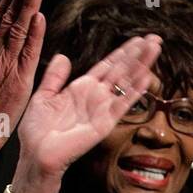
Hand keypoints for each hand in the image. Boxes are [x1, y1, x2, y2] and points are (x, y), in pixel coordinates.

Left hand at [14, 33, 161, 190]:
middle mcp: (97, 97)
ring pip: (127, 83)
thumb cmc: (37, 130)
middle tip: (154, 39)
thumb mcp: (43, 95)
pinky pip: (123, 104)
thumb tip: (63, 57)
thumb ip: (55, 77)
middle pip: (123, 71)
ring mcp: (103, 109)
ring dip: (142, 66)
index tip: (138, 40)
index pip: (109, 66)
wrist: (37, 153)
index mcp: (82, 88)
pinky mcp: (105, 123)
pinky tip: (147, 78)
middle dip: (138, 54)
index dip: (123, 52)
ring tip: (155, 50)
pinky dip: (135, 91)